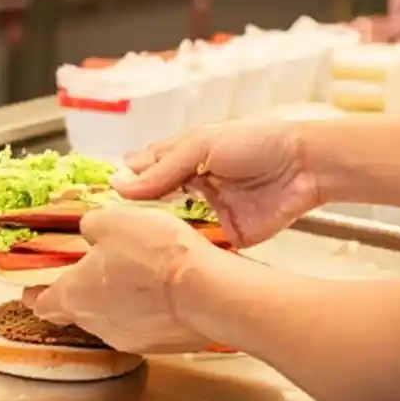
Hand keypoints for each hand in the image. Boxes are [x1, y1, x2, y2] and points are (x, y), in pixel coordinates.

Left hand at [23, 206, 220, 353]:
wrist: (207, 292)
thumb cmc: (155, 254)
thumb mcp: (112, 220)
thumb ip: (91, 225)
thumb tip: (89, 231)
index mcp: (74, 295)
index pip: (40, 302)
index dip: (35, 292)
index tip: (33, 285)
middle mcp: (95, 323)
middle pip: (75, 311)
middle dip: (77, 293)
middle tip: (87, 272)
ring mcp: (128, 338)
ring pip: (109, 318)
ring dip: (114, 300)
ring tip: (133, 275)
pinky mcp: (158, 344)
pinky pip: (142, 324)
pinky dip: (143, 310)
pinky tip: (159, 290)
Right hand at [117, 120, 320, 247]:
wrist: (305, 167)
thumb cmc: (256, 142)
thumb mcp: (202, 146)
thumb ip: (163, 168)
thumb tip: (121, 185)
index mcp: (182, 158)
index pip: (142, 171)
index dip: (121, 184)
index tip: (94, 200)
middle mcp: (189, 187)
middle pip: (152, 204)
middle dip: (132, 215)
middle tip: (106, 229)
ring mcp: (206, 213)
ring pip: (171, 228)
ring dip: (155, 235)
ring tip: (128, 245)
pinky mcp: (225, 236)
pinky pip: (198, 247)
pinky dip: (183, 251)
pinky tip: (163, 258)